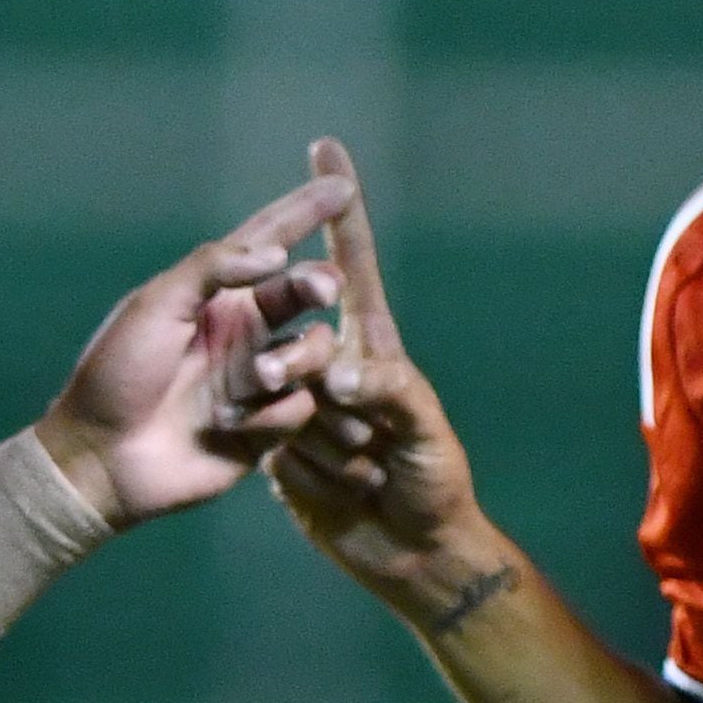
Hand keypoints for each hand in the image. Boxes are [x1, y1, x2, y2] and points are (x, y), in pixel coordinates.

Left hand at [34, 171, 349, 528]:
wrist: (103, 455)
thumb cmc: (118, 371)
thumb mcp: (155, 304)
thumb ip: (212, 268)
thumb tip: (274, 253)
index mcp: (217, 293)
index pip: (268, 240)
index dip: (305, 213)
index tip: (342, 187)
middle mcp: (245, 328)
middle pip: (304, 292)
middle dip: (319, 283)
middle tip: (321, 289)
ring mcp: (257, 377)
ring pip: (314, 349)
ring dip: (297, 356)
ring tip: (262, 374)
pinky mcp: (265, 426)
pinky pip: (299, 407)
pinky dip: (274, 412)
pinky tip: (233, 423)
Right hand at [264, 139, 506, 628]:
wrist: (409, 554)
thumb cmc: (435, 481)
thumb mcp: (424, 431)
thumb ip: (386, 391)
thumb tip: (336, 373)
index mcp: (372, 344)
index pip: (350, 262)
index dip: (339, 208)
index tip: (325, 148)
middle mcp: (331, 362)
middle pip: (296, 334)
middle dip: (308, 376)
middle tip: (357, 428)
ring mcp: (300, 402)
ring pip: (277, 393)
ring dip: (321, 442)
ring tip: (366, 471)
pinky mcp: (277, 445)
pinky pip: (267, 439)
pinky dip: (303, 467)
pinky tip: (341, 490)